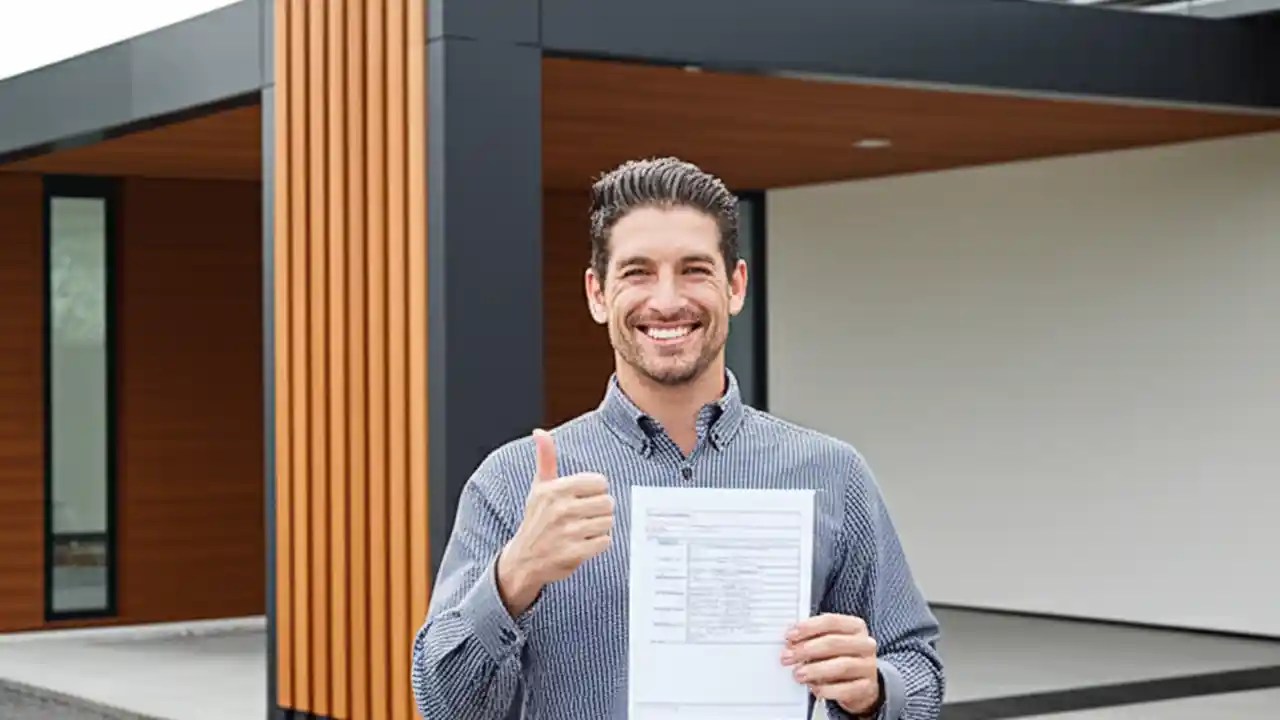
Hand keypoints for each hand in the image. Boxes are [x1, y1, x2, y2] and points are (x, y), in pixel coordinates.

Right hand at [496, 429, 613, 615]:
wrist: (524, 559)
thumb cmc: (536, 519)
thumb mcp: (539, 487)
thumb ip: (545, 458)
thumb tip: (539, 432)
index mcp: (555, 489)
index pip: (599, 482)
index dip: (596, 491)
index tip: (583, 499)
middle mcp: (561, 509)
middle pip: (608, 503)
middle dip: (600, 511)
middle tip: (585, 517)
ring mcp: (567, 532)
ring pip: (608, 523)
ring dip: (600, 528)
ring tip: (583, 531)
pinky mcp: (574, 553)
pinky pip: (605, 542)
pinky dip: (598, 544)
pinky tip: (583, 544)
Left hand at [782, 613, 880, 715]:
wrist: (862, 685)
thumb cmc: (841, 658)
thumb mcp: (830, 643)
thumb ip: (812, 639)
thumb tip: (790, 643)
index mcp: (855, 627)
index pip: (831, 621)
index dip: (808, 627)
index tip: (790, 635)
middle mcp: (865, 645)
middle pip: (834, 643)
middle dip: (806, 649)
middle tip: (788, 656)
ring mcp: (868, 667)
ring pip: (841, 666)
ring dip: (815, 670)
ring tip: (798, 674)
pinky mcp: (868, 688)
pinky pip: (846, 689)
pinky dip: (827, 689)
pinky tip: (814, 688)